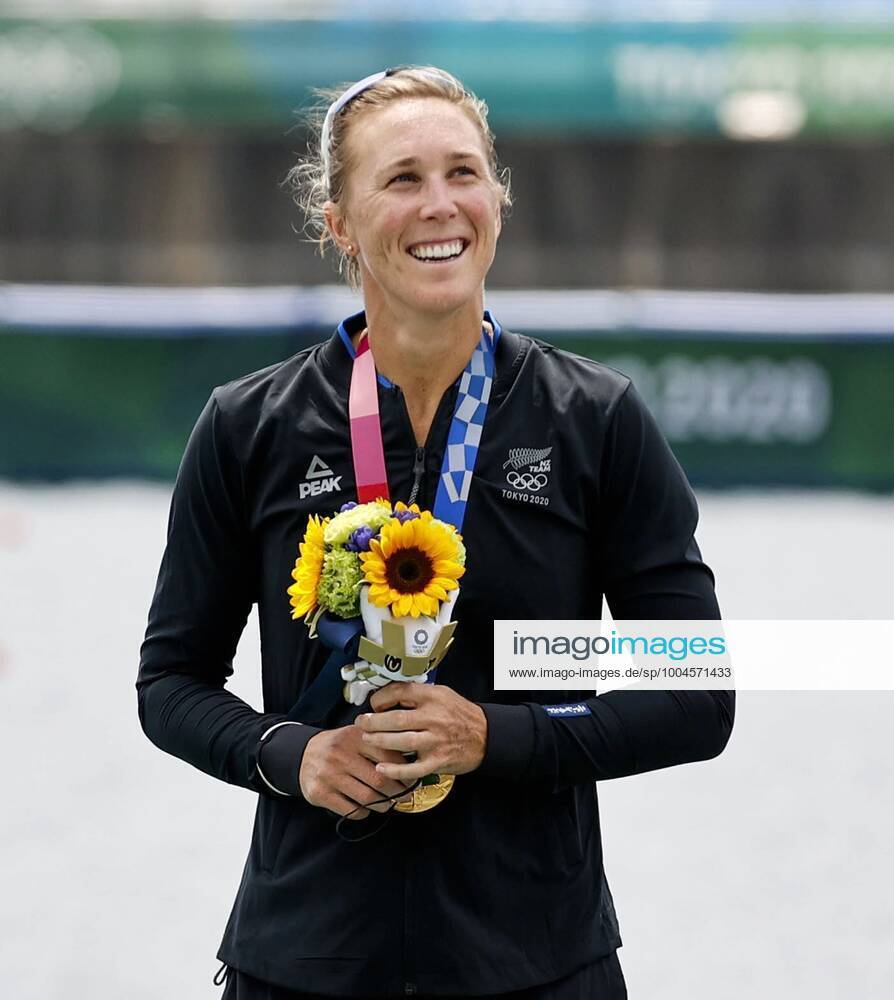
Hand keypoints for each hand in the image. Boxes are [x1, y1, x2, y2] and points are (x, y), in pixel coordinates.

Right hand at [299, 725, 412, 819]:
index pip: (387, 756)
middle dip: (397, 792)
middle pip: (379, 780)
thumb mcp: (357, 736)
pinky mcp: (320, 793)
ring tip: (389, 803)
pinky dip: (363, 812)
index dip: (404, 772)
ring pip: (367, 798)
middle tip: (405, 796)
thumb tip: (410, 763)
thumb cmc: (339, 747)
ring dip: (383, 805)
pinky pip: (350, 810)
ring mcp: (328, 774)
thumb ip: (379, 744)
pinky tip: (366, 807)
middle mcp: (340, 754)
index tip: (412, 781)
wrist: (303, 755)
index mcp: (354, 736)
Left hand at [354, 682, 486, 782]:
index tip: (373, 704)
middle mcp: (434, 718)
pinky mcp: (437, 762)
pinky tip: (381, 767)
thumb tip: (388, 695)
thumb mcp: (442, 694)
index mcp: (433, 697)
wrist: (485, 736)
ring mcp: (435, 741)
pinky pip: (412, 768)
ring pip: (401, 741)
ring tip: (366, 739)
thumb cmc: (460, 714)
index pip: (401, 692)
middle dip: (374, 721)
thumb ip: (419, 694)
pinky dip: (395, 769)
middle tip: (361, 723)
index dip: (382, 698)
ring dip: (379, 741)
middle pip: (397, 719)